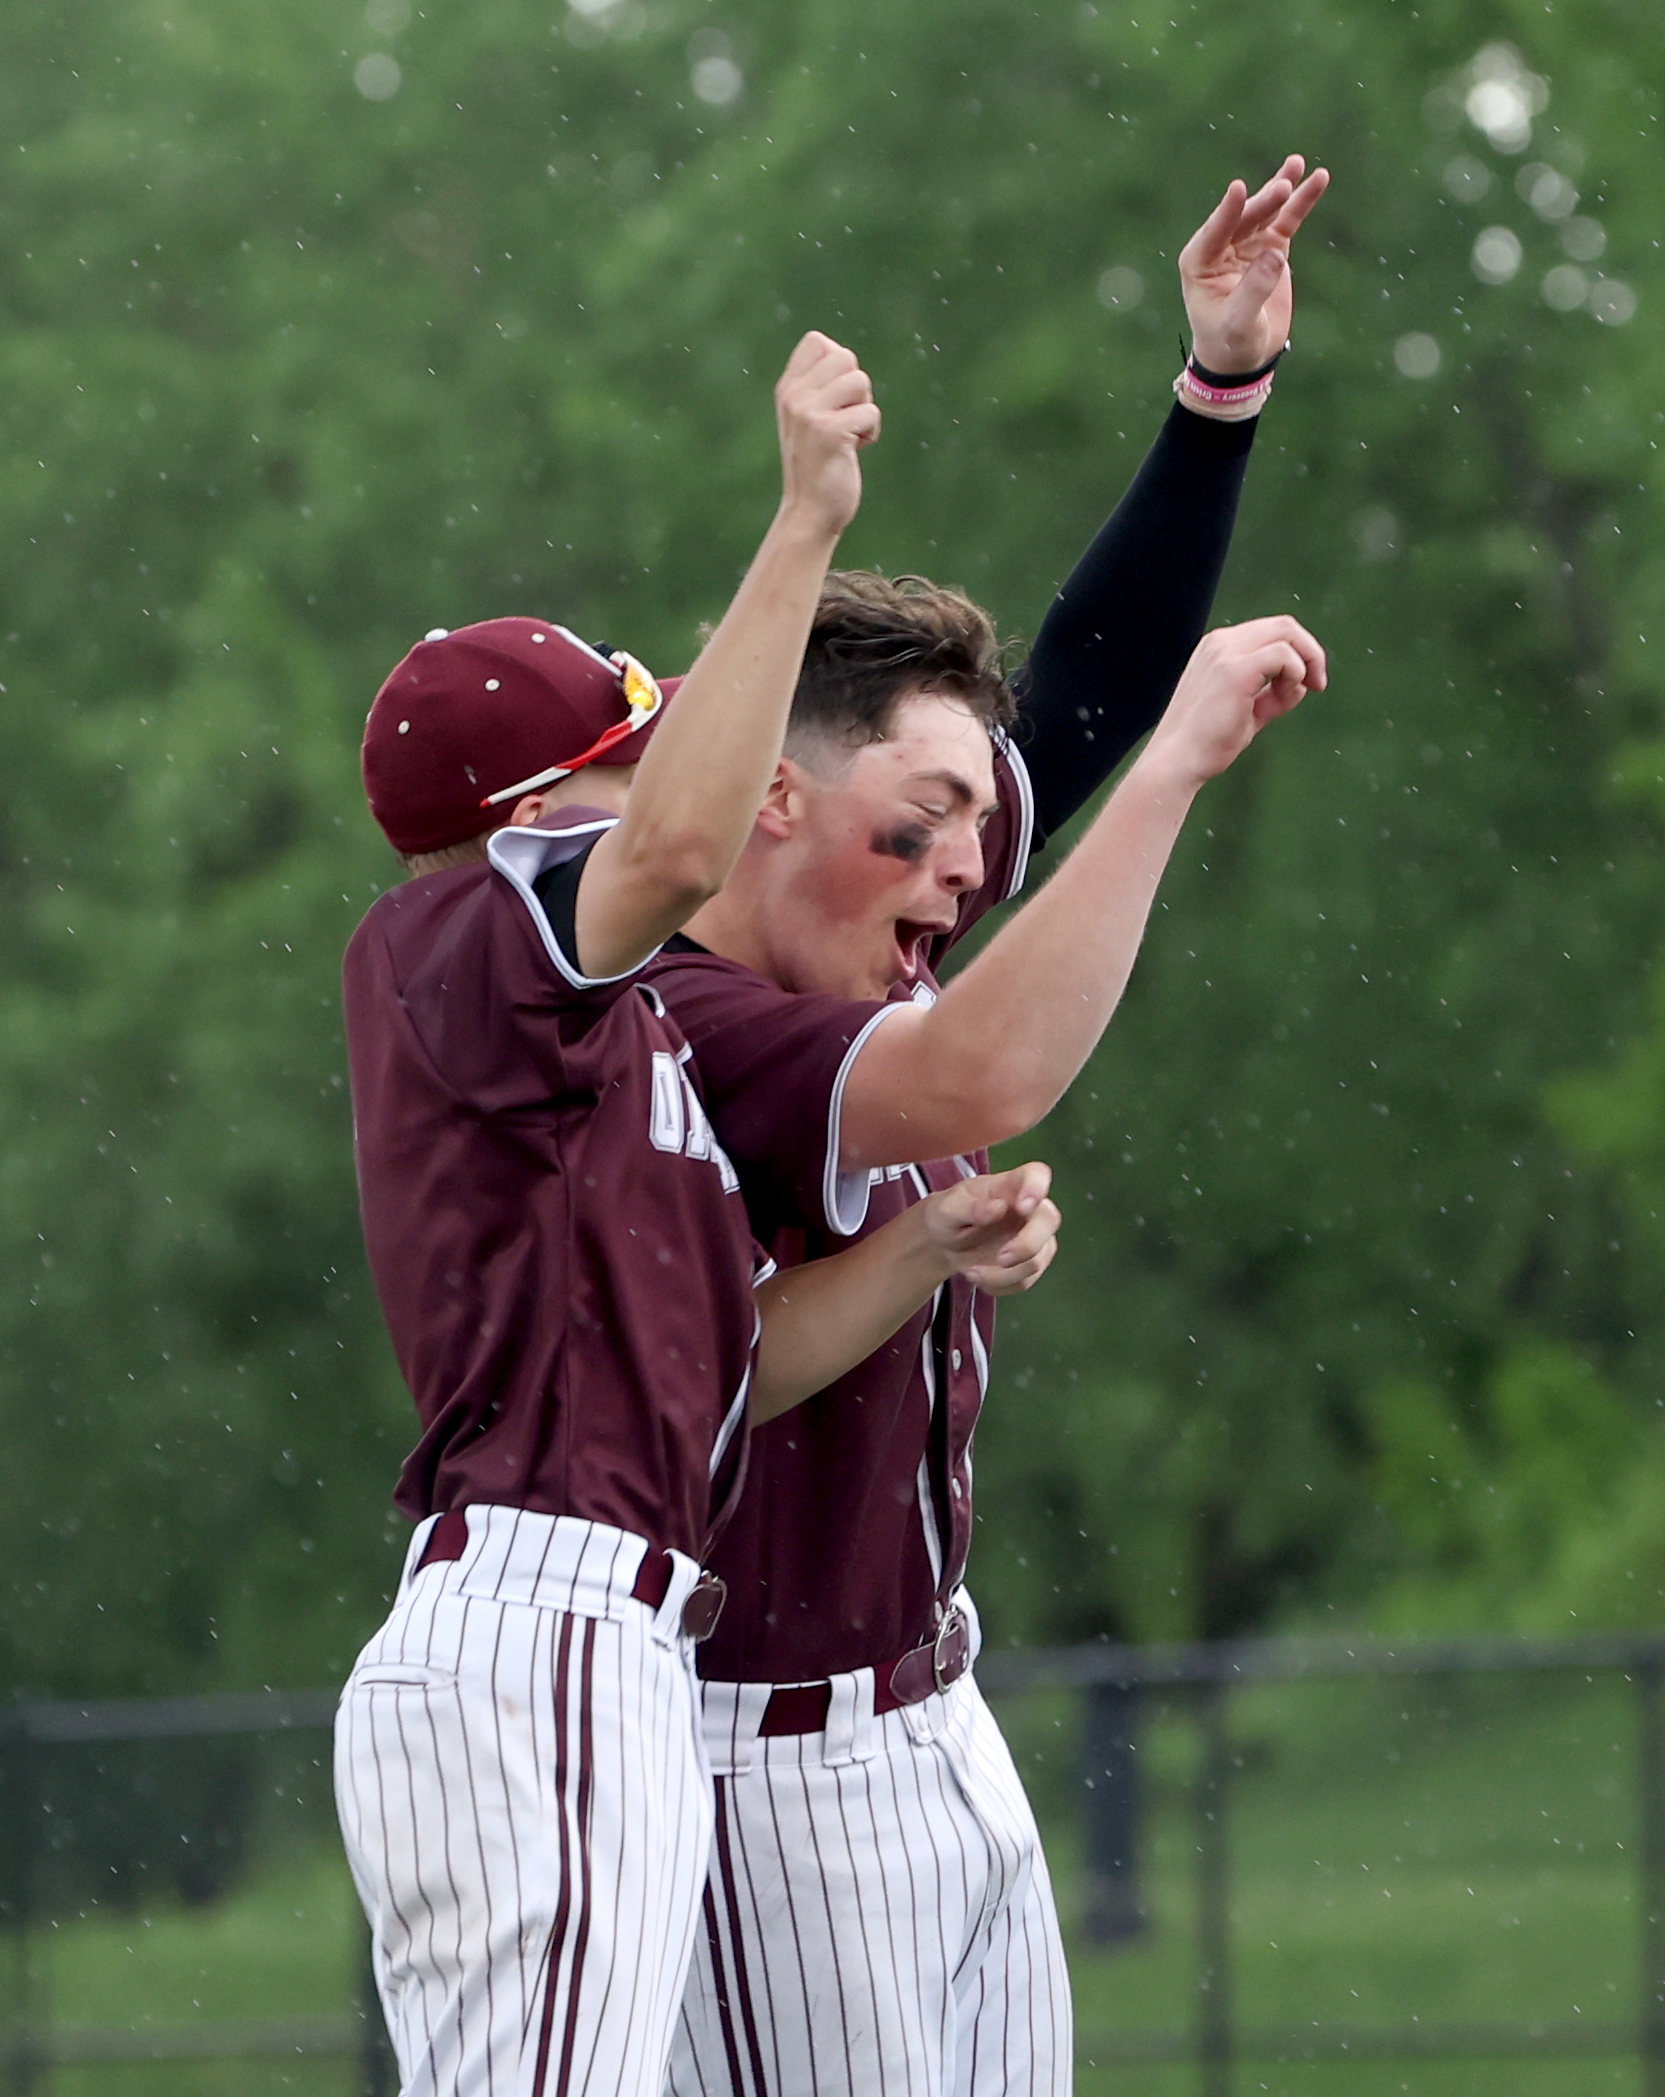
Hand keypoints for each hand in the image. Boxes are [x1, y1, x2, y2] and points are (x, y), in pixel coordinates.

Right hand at [774, 331, 880, 539]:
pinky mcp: (830, 432)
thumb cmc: (817, 465)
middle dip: (857, 388)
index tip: (835, 397)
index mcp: (787, 389)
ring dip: (865, 409)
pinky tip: (854, 451)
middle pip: (845, 357)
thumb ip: (819, 387)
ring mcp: (809, 414)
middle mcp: (794, 397)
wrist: (809, 513)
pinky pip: (870, 411)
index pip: (817, 341)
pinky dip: (871, 433)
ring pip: (860, 381)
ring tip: (850, 435)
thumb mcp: (808, 419)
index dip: (838, 363)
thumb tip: (843, 358)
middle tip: (846, 418)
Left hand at [923, 1162, 1060, 1295]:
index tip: (1023, 1206)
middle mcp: (1029, 1209)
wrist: (943, 1245)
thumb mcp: (946, 1208)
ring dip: (1004, 1274)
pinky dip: (1000, 1284)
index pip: (1037, 1175)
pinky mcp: (1030, 1263)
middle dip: (1027, 1245)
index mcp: (1010, 1185)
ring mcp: (1034, 1237)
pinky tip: (980, 1276)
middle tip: (1000, 1258)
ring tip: (971, 1272)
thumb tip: (998, 1209)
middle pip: (1049, 1220)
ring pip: (1039, 1259)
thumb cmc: (948, 1215)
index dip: (1037, 1187)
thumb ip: (969, 1206)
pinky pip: (1026, 1280)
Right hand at [1142, 617, 1326, 790]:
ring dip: (1305, 662)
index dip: (1298, 653)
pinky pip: (1283, 654)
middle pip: (1284, 625)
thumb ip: (1271, 696)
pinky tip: (1285, 694)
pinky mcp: (1235, 670)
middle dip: (1310, 652)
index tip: (1307, 684)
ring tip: (1293, 694)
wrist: (1177, 761)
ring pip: (1287, 632)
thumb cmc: (1205, 743)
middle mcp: (1220, 643)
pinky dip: (1295, 672)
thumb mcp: (1245, 713)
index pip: (1271, 631)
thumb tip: (1300, 685)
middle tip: (1318, 684)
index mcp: (1218, 648)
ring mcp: (1226, 653)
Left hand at [1179, 155, 1329, 375]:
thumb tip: (1275, 256)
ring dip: (1281, 189)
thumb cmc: (1230, 343)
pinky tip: (1317, 178)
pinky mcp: (1270, 247)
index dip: (1227, 212)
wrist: (1244, 356)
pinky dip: (1301, 201)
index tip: (1239, 188)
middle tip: (1283, 189)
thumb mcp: (1239, 324)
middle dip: (1263, 202)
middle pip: (1244, 218)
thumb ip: (1253, 290)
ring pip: (1265, 212)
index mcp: (1200, 263)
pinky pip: (1287, 220)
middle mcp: (1221, 247)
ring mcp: (1247, 243)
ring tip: (1297, 164)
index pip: (1214, 233)